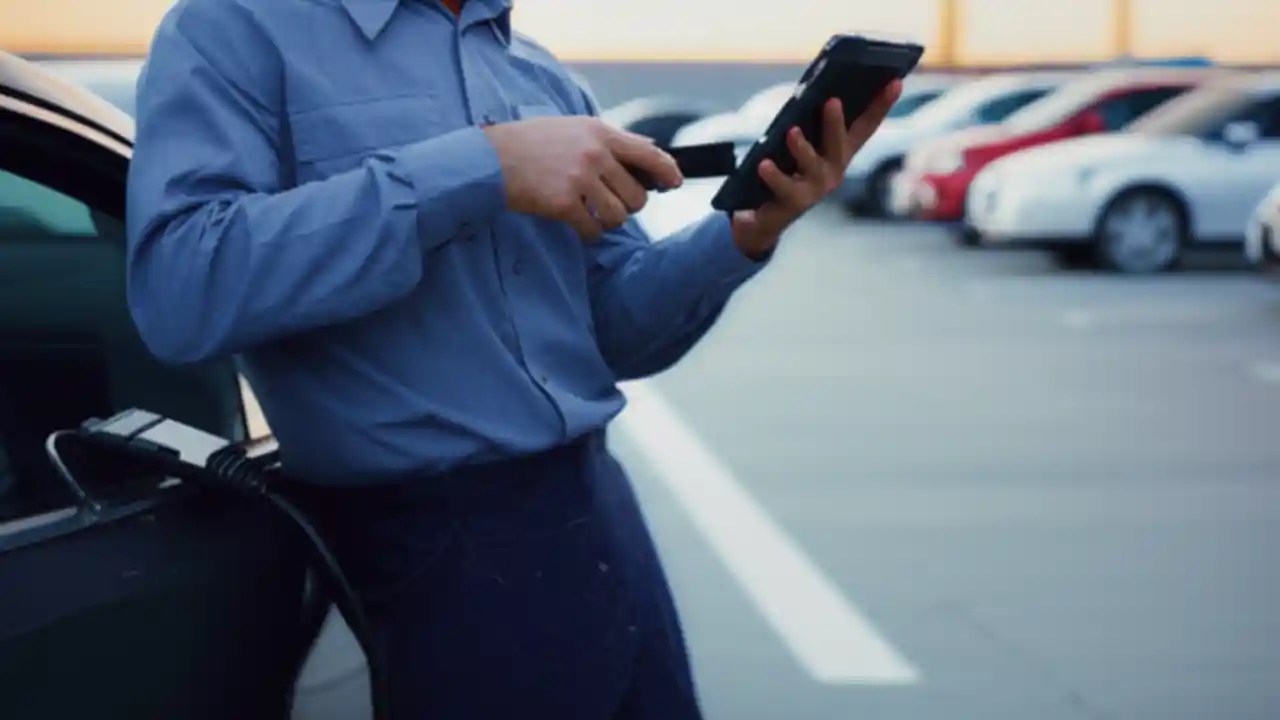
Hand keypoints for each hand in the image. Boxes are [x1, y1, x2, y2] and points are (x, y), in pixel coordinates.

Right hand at [483, 116, 683, 239]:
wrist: (490, 159)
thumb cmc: (532, 143)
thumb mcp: (574, 128)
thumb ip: (610, 140)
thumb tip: (650, 149)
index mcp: (600, 133)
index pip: (649, 153)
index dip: (667, 171)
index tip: (675, 183)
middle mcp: (594, 154)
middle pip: (637, 195)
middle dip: (628, 205)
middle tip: (610, 204)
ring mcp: (579, 178)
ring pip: (619, 216)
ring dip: (609, 222)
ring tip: (593, 215)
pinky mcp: (563, 203)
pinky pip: (593, 230)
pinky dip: (589, 233)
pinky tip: (578, 225)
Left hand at [732, 80, 902, 259]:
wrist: (766, 218)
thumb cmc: (786, 171)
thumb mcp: (802, 145)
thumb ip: (808, 122)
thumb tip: (811, 90)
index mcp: (840, 152)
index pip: (866, 126)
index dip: (881, 106)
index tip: (895, 82)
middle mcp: (834, 170)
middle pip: (839, 144)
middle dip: (836, 123)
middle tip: (832, 101)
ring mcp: (816, 188)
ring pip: (812, 165)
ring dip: (802, 147)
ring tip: (792, 132)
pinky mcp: (794, 203)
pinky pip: (784, 186)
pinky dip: (774, 175)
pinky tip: (764, 164)